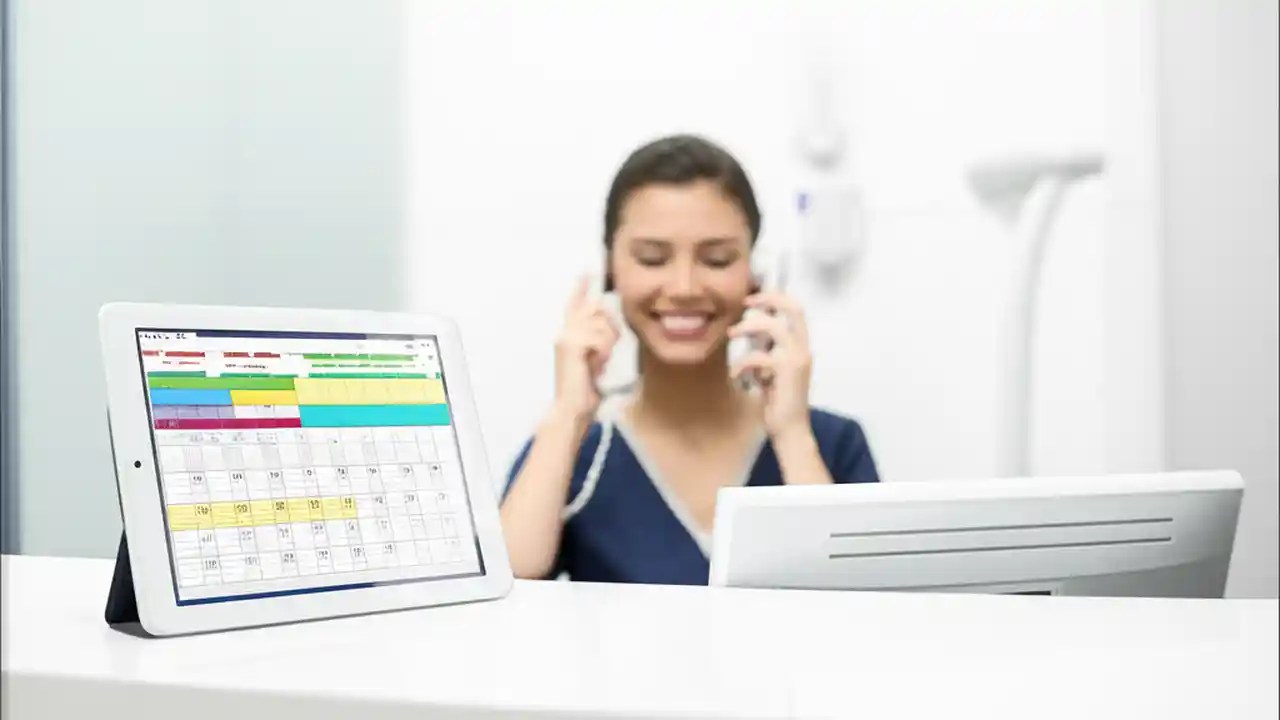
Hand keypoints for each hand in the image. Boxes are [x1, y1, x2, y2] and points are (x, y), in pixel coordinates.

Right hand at [552, 276, 620, 423]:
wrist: (572, 408)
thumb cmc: (584, 390)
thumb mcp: (595, 360)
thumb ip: (598, 342)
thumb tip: (610, 328)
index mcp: (568, 335)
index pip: (575, 304)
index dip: (582, 287)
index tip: (588, 270)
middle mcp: (565, 332)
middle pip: (597, 309)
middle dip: (610, 327)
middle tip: (606, 351)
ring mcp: (566, 337)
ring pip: (602, 324)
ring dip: (608, 344)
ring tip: (600, 362)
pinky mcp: (571, 344)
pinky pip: (600, 338)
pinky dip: (604, 353)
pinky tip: (597, 366)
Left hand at [728, 290, 812, 440]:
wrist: (789, 430)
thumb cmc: (778, 402)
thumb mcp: (770, 371)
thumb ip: (767, 351)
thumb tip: (750, 332)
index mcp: (801, 347)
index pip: (797, 310)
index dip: (776, 297)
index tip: (754, 298)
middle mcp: (803, 350)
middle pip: (794, 309)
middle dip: (769, 299)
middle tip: (745, 303)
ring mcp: (797, 360)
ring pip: (774, 327)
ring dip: (749, 327)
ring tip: (731, 334)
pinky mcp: (787, 373)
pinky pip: (760, 356)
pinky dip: (742, 362)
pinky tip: (736, 374)